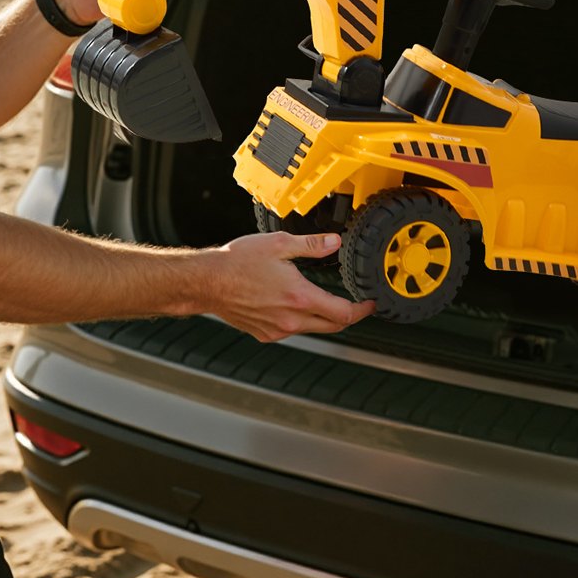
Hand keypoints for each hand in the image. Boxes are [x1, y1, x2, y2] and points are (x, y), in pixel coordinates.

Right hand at [204, 231, 373, 342]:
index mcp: (299, 297)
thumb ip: (312, 245)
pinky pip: (292, 331)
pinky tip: (295, 305)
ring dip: (324, 318)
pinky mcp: (265, 334)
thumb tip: (335, 242)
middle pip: (333, 326)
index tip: (369, 304)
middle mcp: (290, 319)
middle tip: (356, 305)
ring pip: (313, 329)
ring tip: (325, 301)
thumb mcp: (280, 244)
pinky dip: (301, 320)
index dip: (362, 310)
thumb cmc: (238, 262)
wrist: (208, 282)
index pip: (343, 313)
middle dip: (348, 316)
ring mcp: (277, 330)